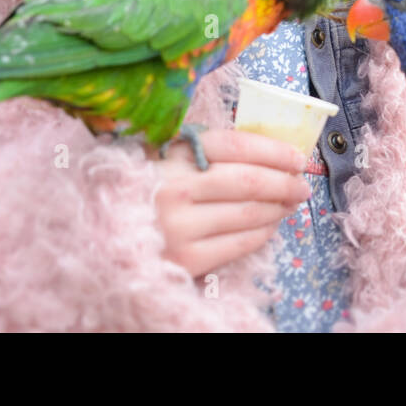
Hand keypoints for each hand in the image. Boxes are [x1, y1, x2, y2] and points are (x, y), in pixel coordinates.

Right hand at [155, 129, 310, 278]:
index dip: (275, 150)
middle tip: (303, 183)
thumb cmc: (142, 190)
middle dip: (285, 181)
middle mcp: (175, 189)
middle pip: (250, 180)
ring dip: (279, 207)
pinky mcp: (186, 260)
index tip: (297, 157)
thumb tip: (265, 150)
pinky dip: (262, 232)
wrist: (102, 239)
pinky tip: (270, 225)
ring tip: (290, 203)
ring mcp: (180, 227)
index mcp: (172, 155)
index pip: (237, 145)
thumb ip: (203, 149)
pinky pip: (239, 244)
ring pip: (249, 213)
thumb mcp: (163, 156)